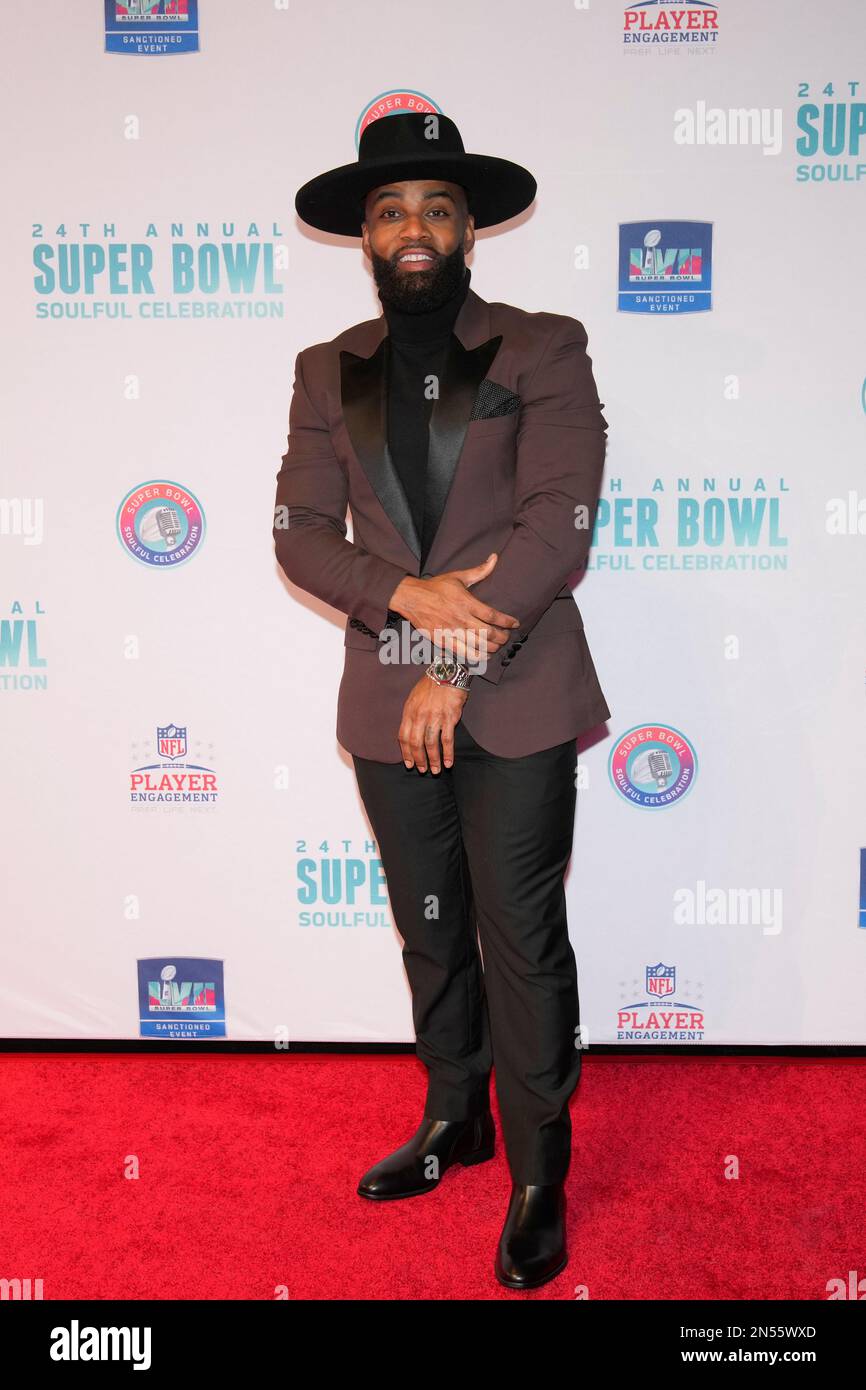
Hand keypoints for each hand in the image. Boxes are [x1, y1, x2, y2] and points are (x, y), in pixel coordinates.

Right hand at [389, 553, 518, 663]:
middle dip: (501, 638)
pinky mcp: (443, 641)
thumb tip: (495, 558)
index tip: (515, 623)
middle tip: (506, 637)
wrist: (411, 598)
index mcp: (466, 602)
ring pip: (478, 646)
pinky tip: (484, 655)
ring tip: (497, 646)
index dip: (506, 621)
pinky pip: (464, 653)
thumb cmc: (435, 587)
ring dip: (492, 648)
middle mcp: (460, 618)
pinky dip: (477, 656)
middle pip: (488, 634)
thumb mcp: (458, 577)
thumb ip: (479, 571)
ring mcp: (451, 631)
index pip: (492, 615)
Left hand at [398, 674, 468, 772]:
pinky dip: (448, 753)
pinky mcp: (449, 718)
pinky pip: (447, 740)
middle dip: (419, 759)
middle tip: (422, 770)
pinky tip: (449, 762)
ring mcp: (435, 717)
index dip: (406, 753)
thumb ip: (411, 715)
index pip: (403, 737)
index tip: (409, 763)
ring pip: (431, 744)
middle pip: (416, 743)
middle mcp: (420, 716)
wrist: (448, 672)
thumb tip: (409, 734)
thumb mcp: (414, 697)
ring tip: (436, 770)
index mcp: (409, 711)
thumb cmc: (431, 685)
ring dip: (433, 760)